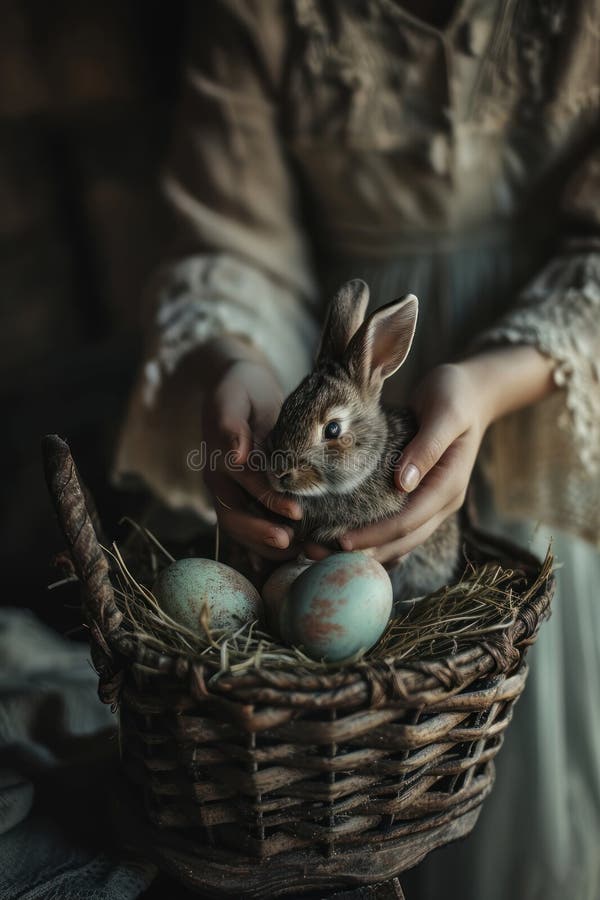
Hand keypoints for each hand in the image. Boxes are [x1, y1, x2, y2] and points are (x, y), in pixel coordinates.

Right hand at [201, 341, 301, 559]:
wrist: (239, 386)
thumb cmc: (239, 388)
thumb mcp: (233, 396)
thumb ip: (230, 424)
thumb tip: (236, 456)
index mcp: (219, 460)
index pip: (245, 488)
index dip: (269, 502)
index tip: (296, 514)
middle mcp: (222, 482)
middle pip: (235, 519)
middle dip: (262, 535)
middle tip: (294, 546)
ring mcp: (231, 491)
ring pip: (242, 528)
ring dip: (266, 545)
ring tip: (299, 552)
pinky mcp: (245, 494)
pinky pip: (253, 523)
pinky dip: (268, 540)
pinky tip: (295, 548)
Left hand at [304, 363, 485, 563]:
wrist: (472, 392)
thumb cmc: (455, 396)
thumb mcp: (444, 413)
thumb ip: (427, 446)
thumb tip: (404, 483)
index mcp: (448, 486)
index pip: (408, 522)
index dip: (375, 535)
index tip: (341, 542)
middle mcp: (441, 501)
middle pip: (402, 540)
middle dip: (364, 551)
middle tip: (317, 554)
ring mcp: (432, 501)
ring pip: (399, 539)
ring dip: (365, 550)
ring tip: (322, 552)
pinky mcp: (420, 496)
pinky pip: (396, 525)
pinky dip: (373, 536)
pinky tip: (343, 538)